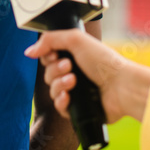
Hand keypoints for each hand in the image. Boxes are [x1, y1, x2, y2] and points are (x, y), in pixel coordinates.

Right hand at [25, 29, 149, 122]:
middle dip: (55, 70)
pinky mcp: (77, 109)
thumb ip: (50, 40)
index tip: (54, 54)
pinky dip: (61, 101)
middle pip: (48, 74)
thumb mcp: (75, 39)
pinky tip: (69, 97)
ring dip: (59, 84)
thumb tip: (29, 51)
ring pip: (52, 90)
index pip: (48, 57)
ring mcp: (76, 92)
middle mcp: (74, 73)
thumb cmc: (103, 61)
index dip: (47, 56)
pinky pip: (59, 106)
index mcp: (74, 56)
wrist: (121, 86)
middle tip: (69, 66)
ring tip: (73, 81)